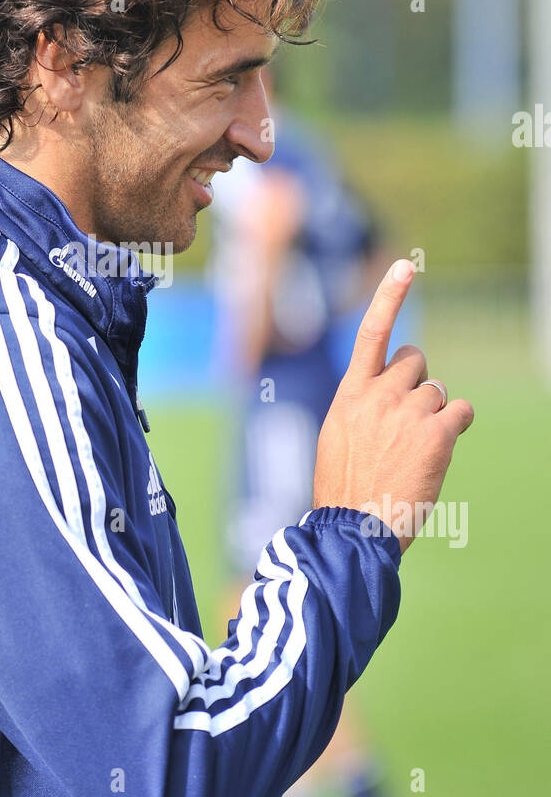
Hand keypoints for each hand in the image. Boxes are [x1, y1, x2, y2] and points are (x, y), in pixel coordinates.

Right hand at [312, 259, 473, 553]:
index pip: (371, 333)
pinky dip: (455, 426)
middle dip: (417, 383)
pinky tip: (437, 451)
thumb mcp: (337, 438)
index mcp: (349, 395)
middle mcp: (378, 395)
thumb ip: (361, 407)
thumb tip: (386, 394)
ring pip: (438, 391)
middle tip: (407, 421)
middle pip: (415, 362)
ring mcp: (407, 412)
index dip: (389, 297)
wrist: (355, 528)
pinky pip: (460, 412)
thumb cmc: (345, 490)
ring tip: (414, 449)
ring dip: (433, 413)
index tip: (405, 267)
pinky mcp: (435, 434)